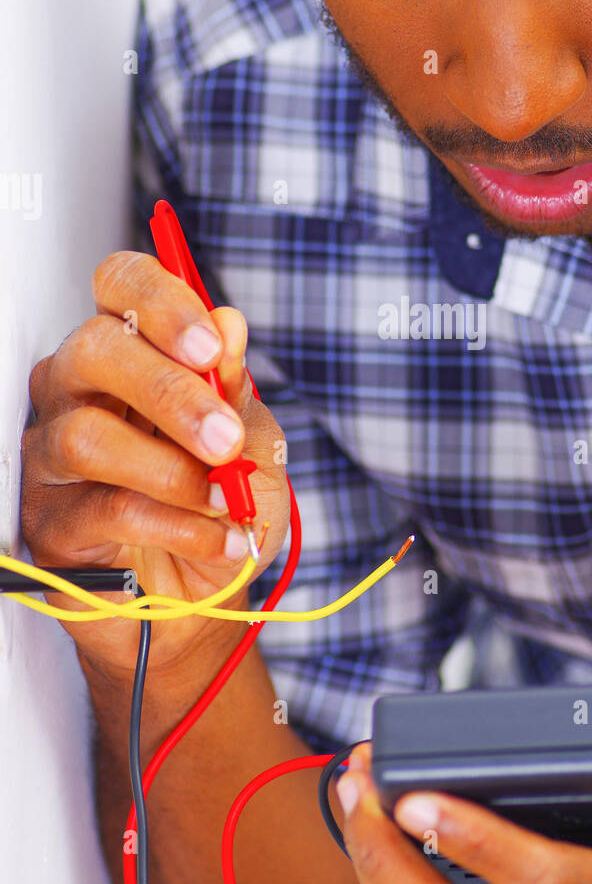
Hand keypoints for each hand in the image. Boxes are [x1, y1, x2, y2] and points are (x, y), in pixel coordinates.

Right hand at [20, 250, 291, 676]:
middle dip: (171, 393)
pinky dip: (176, 524)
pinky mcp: (49, 521)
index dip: (160, 302)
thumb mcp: (250, 441)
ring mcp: (52, 453)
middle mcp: (77, 388)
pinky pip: (105, 509)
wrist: (205, 598)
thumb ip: (234, 388)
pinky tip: (216, 536)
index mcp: (131, 351)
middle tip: (225, 439)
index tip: (211, 347)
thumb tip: (229, 324)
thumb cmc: (220, 504)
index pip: (119, 285)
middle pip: (94, 351)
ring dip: (172, 470)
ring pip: (87, 436)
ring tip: (225, 498)